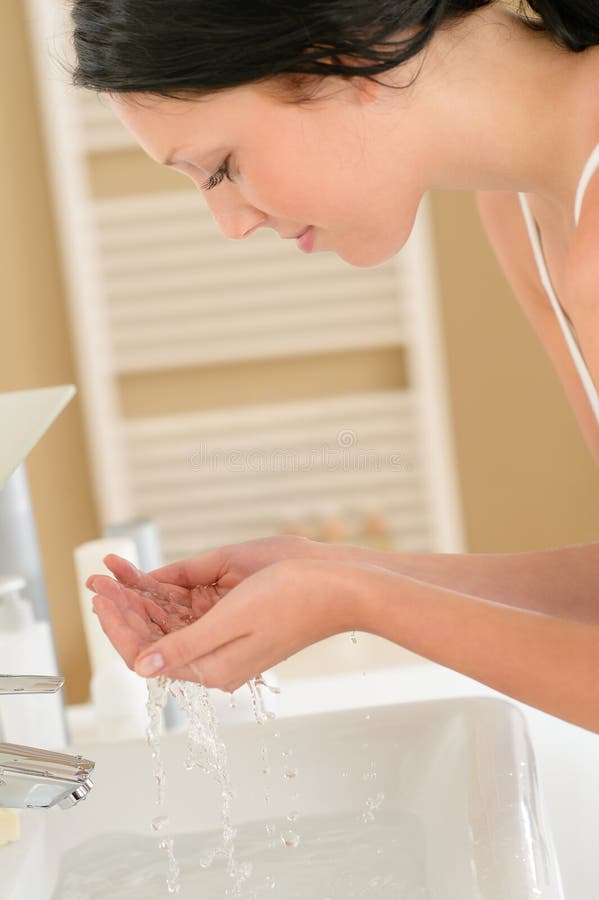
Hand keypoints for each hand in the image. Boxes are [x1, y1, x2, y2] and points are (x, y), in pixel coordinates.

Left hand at [90, 556, 367, 690]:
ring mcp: (226, 642)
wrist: (340, 589)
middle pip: (155, 640)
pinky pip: (189, 614)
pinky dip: (166, 597)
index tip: (100, 600)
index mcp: (213, 668)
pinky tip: (149, 580)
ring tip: (114, 577)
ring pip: (169, 625)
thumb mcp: (233, 619)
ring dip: (141, 601)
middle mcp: (216, 660)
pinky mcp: (236, 625)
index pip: (148, 655)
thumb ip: (185, 645)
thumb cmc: (295, 600)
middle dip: (124, 611)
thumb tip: (142, 667)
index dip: (118, 628)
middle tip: (98, 582)